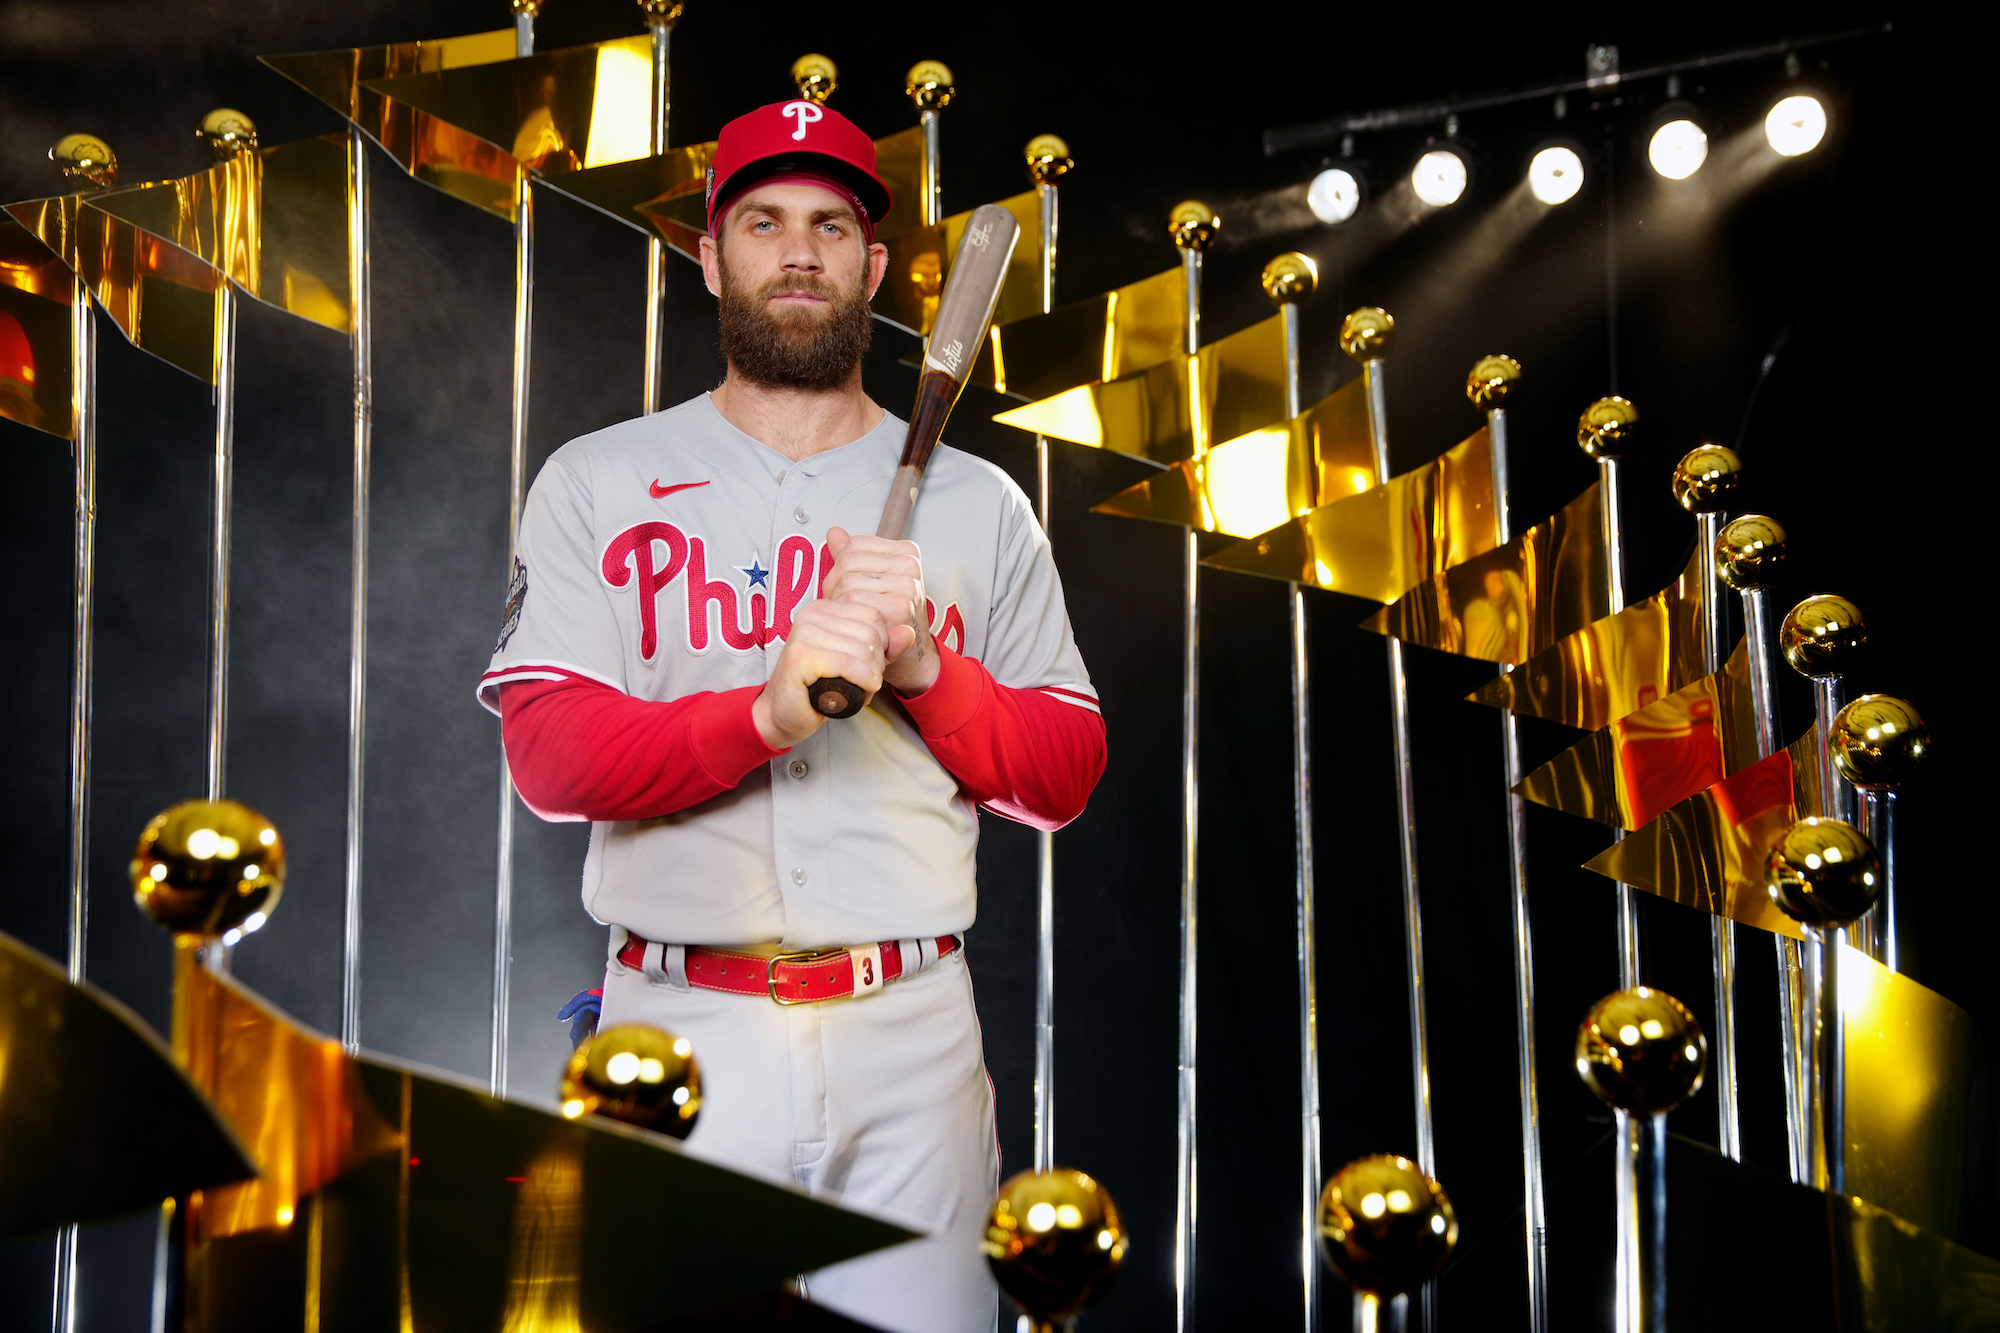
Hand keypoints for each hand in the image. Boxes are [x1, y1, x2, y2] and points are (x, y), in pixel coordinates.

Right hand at [752, 593, 893, 747]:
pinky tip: (847, 694)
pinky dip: (858, 684)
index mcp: (825, 608)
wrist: (782, 714)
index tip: (865, 666)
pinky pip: (848, 665)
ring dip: (867, 679)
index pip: (874, 616)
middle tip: (858, 682)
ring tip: (850, 689)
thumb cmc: (817, 688)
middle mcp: (812, 614)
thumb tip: (908, 632)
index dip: (880, 647)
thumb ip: (883, 647)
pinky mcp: (801, 655)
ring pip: (864, 651)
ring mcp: (804, 632)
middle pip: (872, 633)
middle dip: (875, 665)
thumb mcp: (857, 663)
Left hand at [820, 526, 939, 696]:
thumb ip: (853, 556)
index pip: (855, 545)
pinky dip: (847, 616)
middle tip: (849, 606)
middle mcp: (910, 565)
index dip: (841, 567)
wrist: (911, 658)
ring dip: (840, 603)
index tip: (851, 585)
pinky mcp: (901, 606)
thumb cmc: (892, 620)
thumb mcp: (872, 582)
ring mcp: (908, 584)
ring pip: (848, 582)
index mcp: (906, 553)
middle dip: (837, 587)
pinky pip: (854, 602)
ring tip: (855, 616)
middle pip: (848, 562)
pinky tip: (859, 625)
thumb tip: (835, 533)